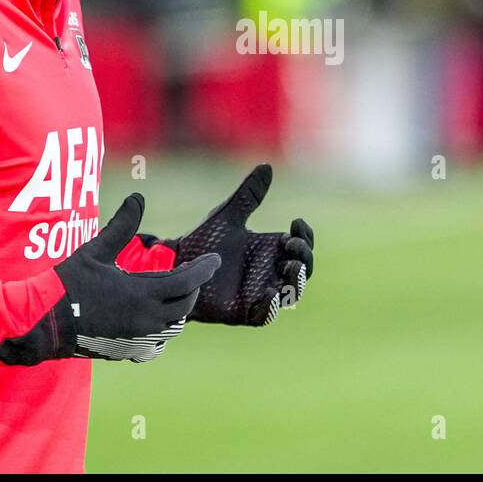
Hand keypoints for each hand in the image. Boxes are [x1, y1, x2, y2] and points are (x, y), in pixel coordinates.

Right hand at [0, 194, 220, 370]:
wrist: (43, 322)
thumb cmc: (68, 283)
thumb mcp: (96, 250)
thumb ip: (121, 225)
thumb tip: (138, 197)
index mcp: (140, 294)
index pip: (187, 282)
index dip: (204, 269)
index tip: (214, 259)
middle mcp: (144, 318)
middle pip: (185, 304)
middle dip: (194, 286)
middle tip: (196, 270)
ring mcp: (136, 335)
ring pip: (173, 322)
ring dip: (180, 304)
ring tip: (178, 287)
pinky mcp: (127, 345)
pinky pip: (157, 335)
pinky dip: (164, 321)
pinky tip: (157, 309)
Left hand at [150, 164, 313, 326]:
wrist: (177, 264)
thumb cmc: (204, 240)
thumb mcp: (228, 215)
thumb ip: (248, 195)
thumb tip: (266, 166)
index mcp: (271, 249)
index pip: (300, 245)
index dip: (305, 236)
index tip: (296, 223)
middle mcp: (271, 271)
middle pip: (303, 269)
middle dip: (304, 258)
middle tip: (292, 245)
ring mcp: (261, 292)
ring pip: (291, 293)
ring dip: (296, 281)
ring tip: (290, 267)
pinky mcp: (246, 311)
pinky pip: (267, 314)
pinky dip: (272, 306)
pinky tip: (270, 292)